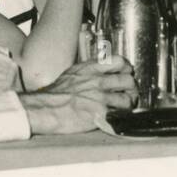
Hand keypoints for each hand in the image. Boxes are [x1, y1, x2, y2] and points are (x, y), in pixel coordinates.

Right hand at [20, 55, 136, 134]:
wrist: (45, 110)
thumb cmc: (54, 95)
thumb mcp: (71, 74)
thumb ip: (88, 71)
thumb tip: (100, 72)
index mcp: (90, 69)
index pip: (119, 61)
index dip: (126, 67)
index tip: (126, 73)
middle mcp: (97, 80)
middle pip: (128, 79)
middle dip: (131, 87)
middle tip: (129, 92)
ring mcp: (100, 97)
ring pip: (128, 97)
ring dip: (129, 102)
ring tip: (126, 106)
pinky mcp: (100, 113)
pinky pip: (121, 113)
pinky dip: (123, 115)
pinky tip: (119, 116)